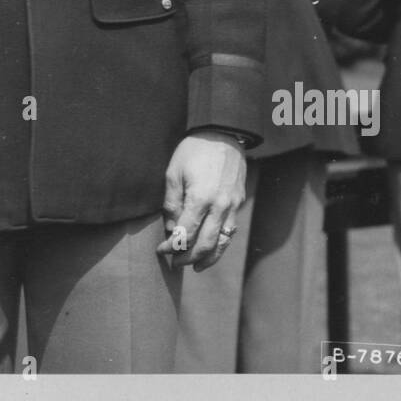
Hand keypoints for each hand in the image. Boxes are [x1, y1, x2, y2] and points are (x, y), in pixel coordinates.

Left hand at [157, 130, 246, 271]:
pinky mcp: (239, 202)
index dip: (171, 247)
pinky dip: (220, 245)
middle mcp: (219, 207)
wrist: (223, 133)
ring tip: (195, 266)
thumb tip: (171, 229)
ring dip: (208, 258)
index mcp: (200, 199)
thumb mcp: (173, 172)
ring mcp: (232, 206)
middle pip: (204, 245)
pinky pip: (230, 231)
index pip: (185, 234)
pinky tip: (211, 249)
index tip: (161, 251)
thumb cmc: (193, 150)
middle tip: (175, 263)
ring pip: (222, 243)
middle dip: (188, 258)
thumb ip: (171, 203)